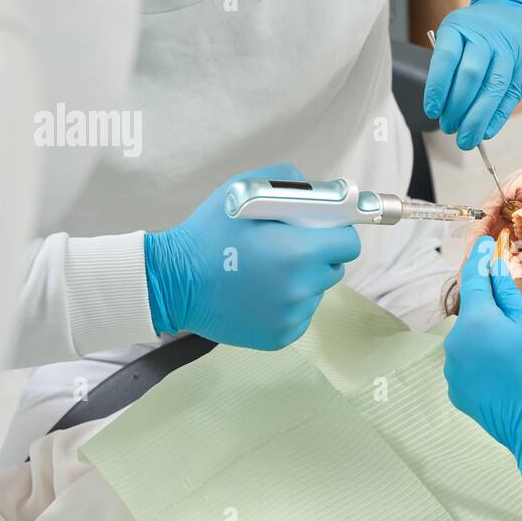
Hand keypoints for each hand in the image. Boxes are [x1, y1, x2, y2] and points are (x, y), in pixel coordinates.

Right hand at [144, 163, 361, 349]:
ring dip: (302, 280)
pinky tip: (259, 293)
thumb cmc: (207, 235)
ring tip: (265, 272)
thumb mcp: (243, 190)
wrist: (172, 283)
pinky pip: (300, 314)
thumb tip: (321, 192)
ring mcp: (292, 316)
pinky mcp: (281, 337)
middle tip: (285, 248)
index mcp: (299, 252)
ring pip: (317, 292)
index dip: (336, 233)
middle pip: (334, 268)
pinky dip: (287, 304)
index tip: (319, 231)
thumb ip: (290, 183)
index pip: (348, 243)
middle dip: (318, 255)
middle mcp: (300, 288)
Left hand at [423, 0, 521, 149]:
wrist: (516, 12)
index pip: (446, 58)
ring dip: (478, 119)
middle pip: (471, 76)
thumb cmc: (478, 34)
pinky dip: (497, 117)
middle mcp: (487, 34)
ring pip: (494, 88)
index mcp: (460, 25)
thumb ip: (451, 68)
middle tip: (449, 128)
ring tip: (466, 138)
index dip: (438, 88)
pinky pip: (512, 95)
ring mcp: (511, 48)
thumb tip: (446, 112)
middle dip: (457, 108)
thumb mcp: (457, 37)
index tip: (432, 111)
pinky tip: (487, 131)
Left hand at [443, 236, 521, 510]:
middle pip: (471, 312)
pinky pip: (469, 364)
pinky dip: (484, 359)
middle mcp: (455, 345)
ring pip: (470, 339)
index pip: (473, 279)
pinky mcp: (457, 392)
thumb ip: (509, 296)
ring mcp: (452, 371)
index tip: (485, 244)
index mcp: (476, 322)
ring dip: (487, 335)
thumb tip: (494, 271)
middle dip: (490, 305)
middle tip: (518, 308)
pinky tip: (508, 370)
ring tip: (519, 349)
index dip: (480, 259)